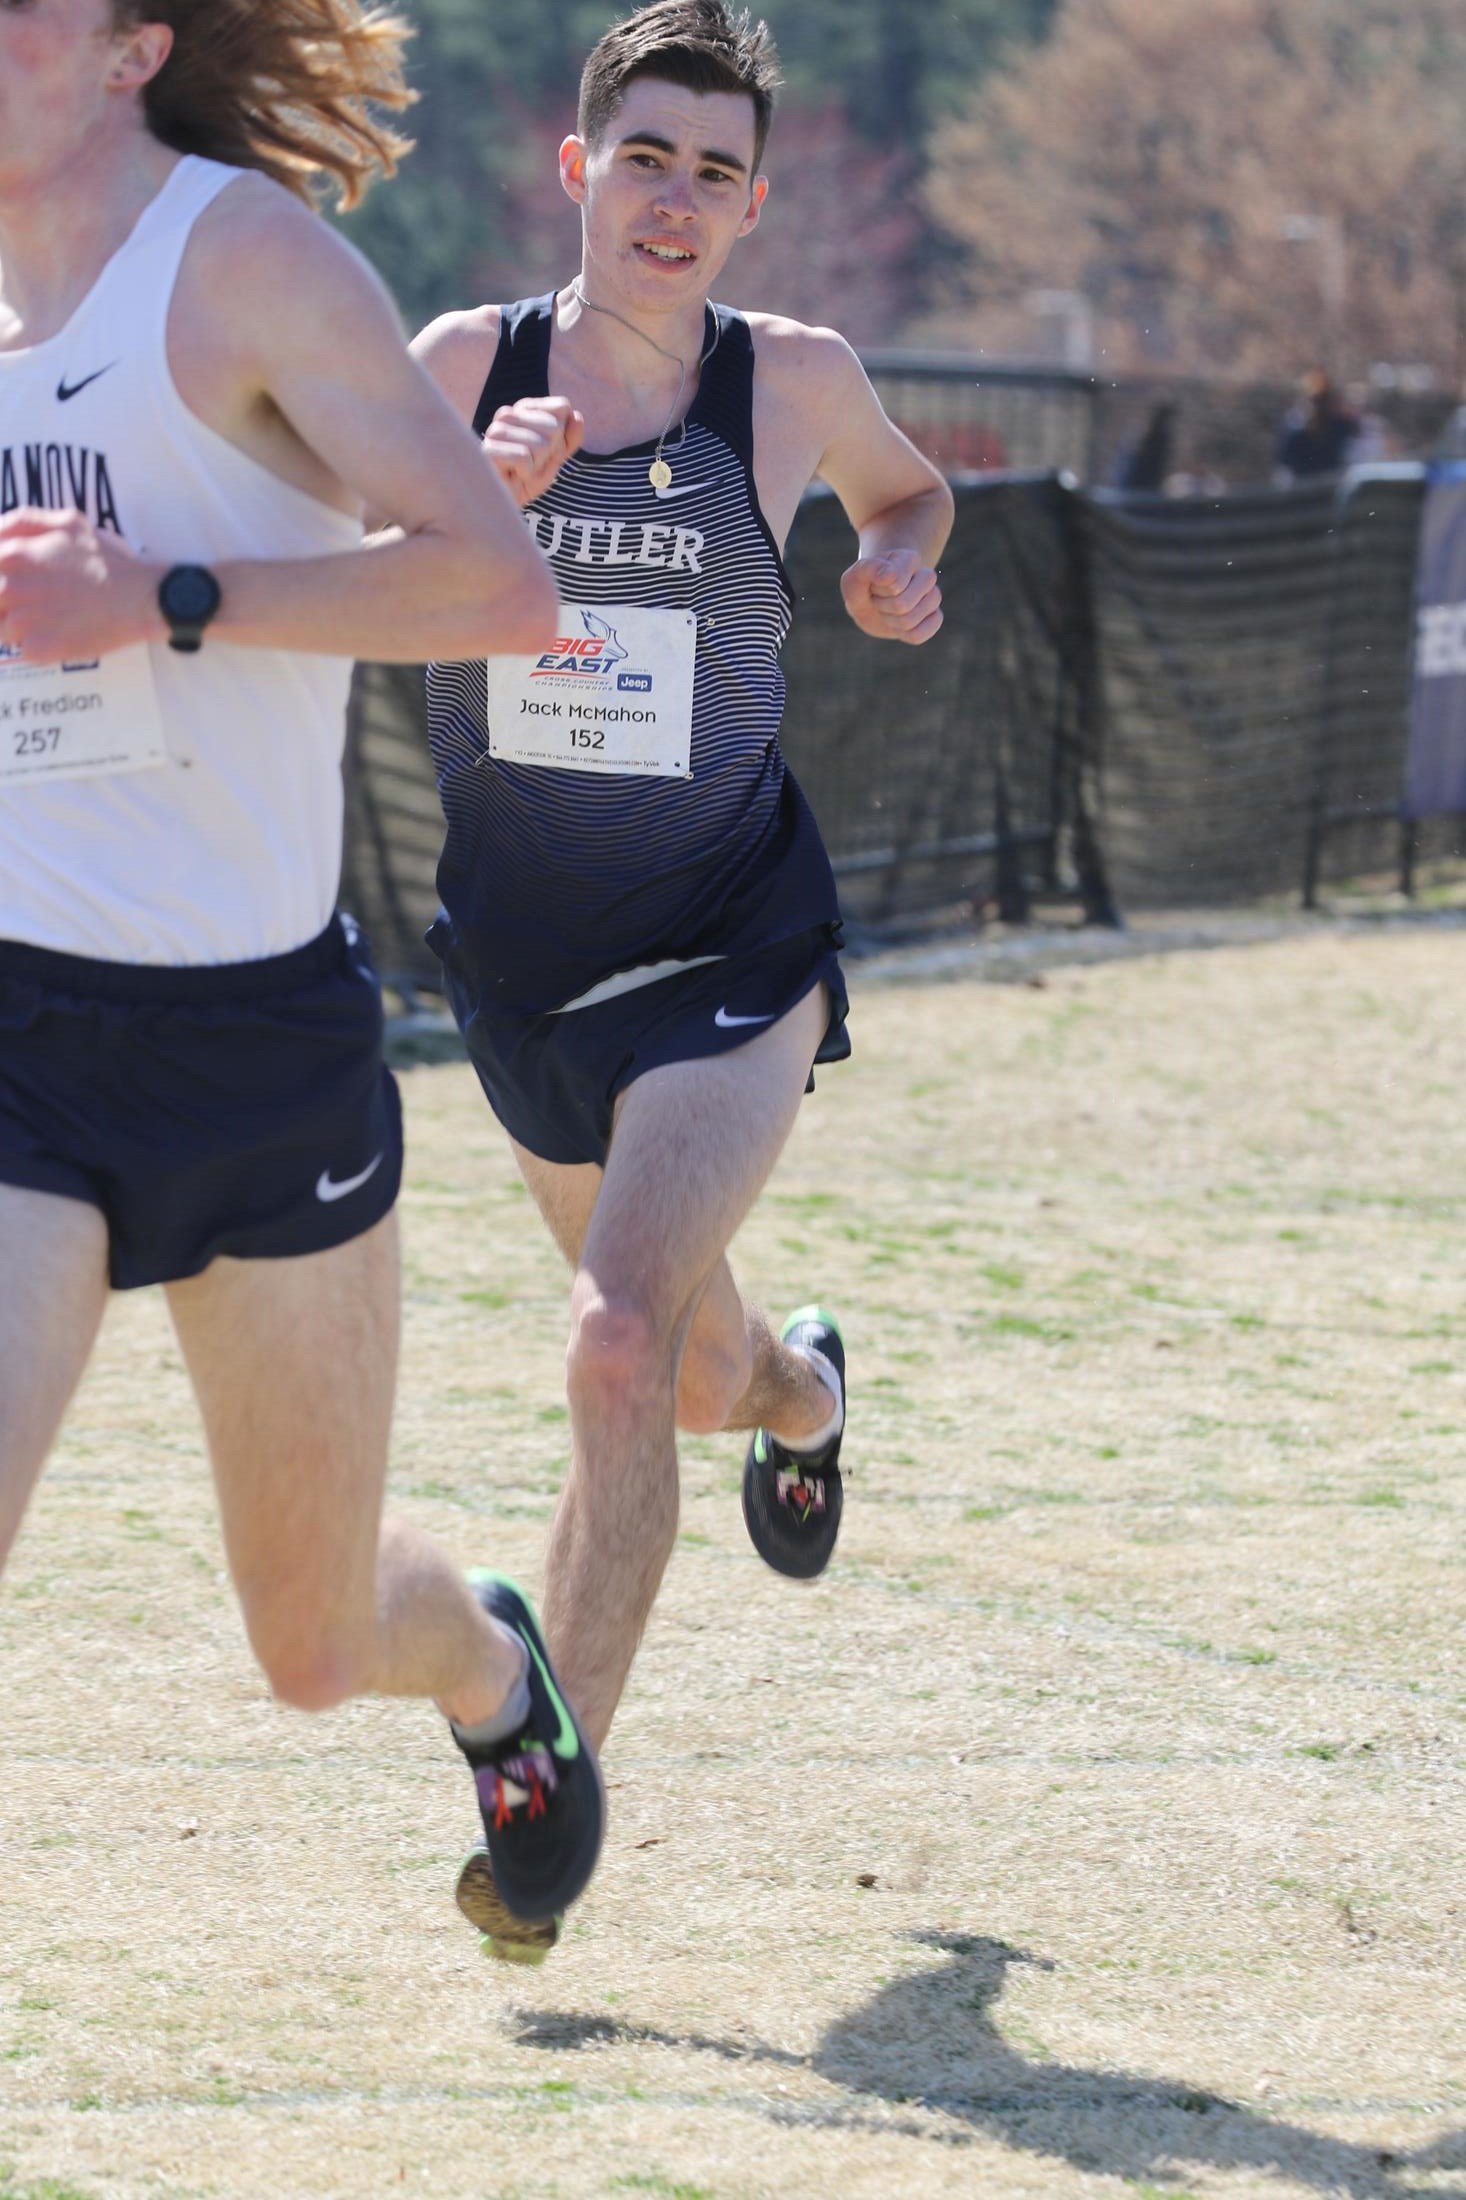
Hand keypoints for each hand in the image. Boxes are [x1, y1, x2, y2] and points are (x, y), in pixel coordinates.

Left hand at [0, 509, 161, 662]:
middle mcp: (9, 587)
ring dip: (18, 628)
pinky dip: (38, 647)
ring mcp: (22, 621)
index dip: (1, 577)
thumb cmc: (107, 561)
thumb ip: (25, 521)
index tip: (16, 584)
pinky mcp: (39, 648)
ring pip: (1, 630)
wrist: (140, 599)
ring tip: (49, 620)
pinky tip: (61, 635)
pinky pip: (24, 652)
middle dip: (6, 605)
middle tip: (35, 604)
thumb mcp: (69, 523)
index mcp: (13, 555)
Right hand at [483, 396, 584, 506]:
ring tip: (521, 473)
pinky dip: (525, 473)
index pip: (561, 407)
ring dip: (537, 466)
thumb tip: (577, 417)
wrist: (500, 508)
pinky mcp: (487, 449)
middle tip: (531, 467)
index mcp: (523, 411)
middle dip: (550, 454)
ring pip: (540, 443)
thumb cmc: (524, 482)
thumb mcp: (553, 460)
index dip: (562, 437)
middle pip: (554, 426)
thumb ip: (569, 439)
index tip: (543, 453)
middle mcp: (507, 415)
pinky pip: (524, 457)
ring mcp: (495, 431)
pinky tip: (513, 478)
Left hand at [839, 547, 942, 644]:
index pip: (896, 584)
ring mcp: (933, 597)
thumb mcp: (855, 575)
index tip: (873, 583)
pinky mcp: (934, 618)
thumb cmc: (862, 586)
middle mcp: (926, 576)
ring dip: (890, 620)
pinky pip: (920, 635)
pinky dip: (903, 634)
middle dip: (883, 606)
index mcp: (909, 559)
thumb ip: (869, 569)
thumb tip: (890, 575)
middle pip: (903, 605)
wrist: (868, 602)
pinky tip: (897, 625)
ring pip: (910, 620)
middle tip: (878, 599)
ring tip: (887, 610)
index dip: (879, 589)